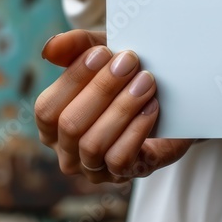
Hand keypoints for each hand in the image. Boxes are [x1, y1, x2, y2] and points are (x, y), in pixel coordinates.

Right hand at [36, 29, 193, 182]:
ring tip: (146, 82)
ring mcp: (94, 167)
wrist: (174, 104)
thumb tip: (50, 49)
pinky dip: (137, 130)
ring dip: (122, 108)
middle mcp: (67, 151)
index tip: (103, 52)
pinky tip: (152, 107)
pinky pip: (121, 159)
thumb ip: (77, 46)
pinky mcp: (124, 174)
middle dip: (102, 90)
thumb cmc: (127, 77)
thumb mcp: (105, 54)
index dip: (73, 79)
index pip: (47, 108)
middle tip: (130, 62)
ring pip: (94, 145)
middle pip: (71, 126)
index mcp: (52, 124)